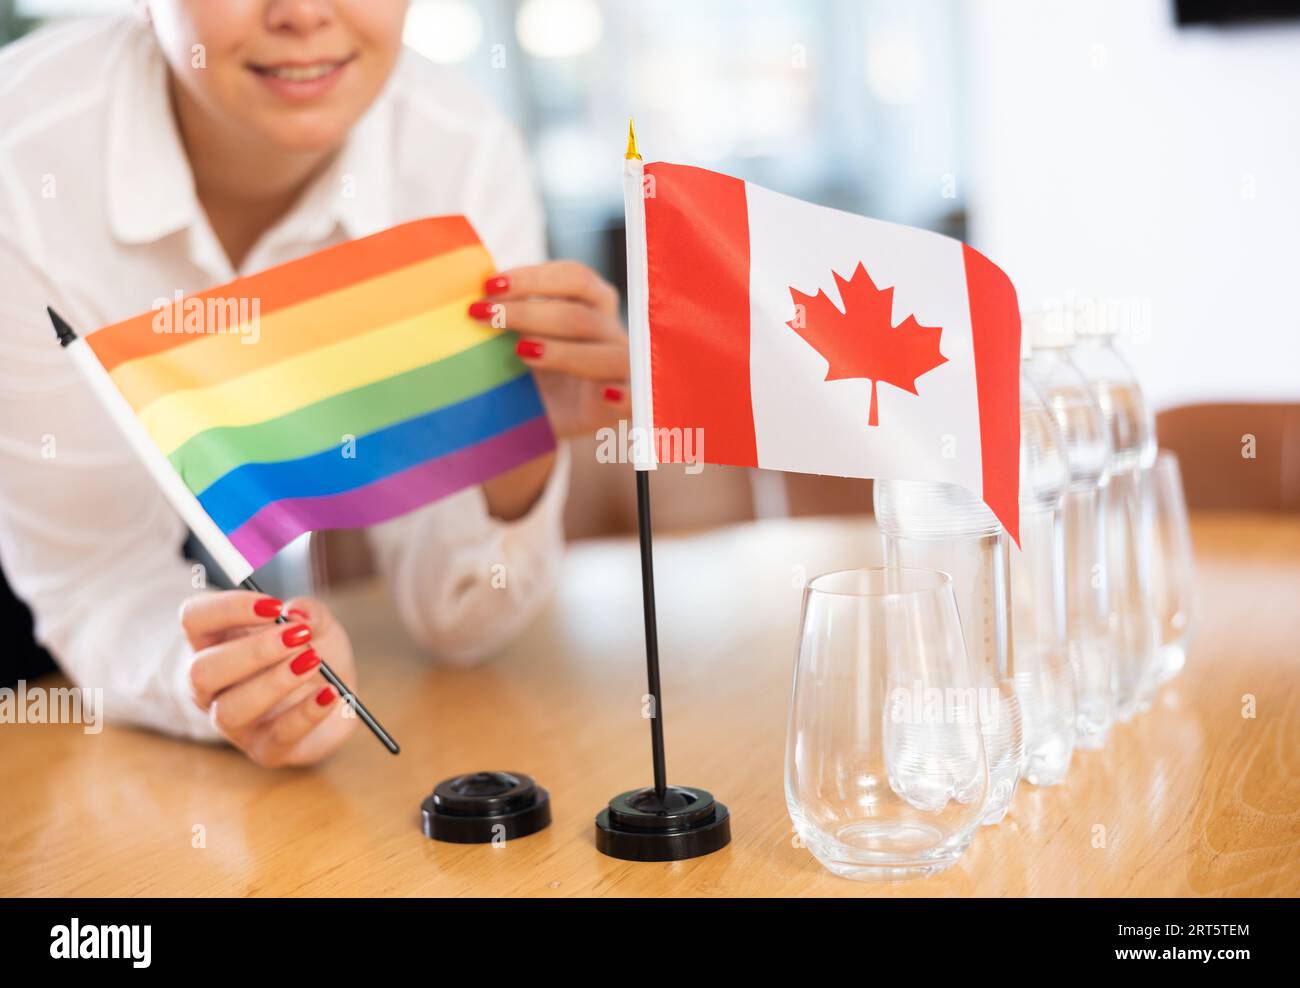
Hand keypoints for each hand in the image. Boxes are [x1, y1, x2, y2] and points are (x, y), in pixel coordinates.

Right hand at [182, 591, 356, 767]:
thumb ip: (309, 613)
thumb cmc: (312, 651)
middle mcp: (211, 686)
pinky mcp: (264, 749)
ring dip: (274, 683)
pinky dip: (306, 713)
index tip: (273, 606)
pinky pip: (277, 736)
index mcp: (213, 643)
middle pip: (201, 671)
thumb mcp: (316, 622)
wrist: (335, 693)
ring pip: (229, 711)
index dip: (228, 608)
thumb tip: (296, 614)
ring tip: (313, 662)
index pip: (194, 619)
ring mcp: (233, 723)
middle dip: (253, 652)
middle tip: (299, 637)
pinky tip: (329, 693)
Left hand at [470, 261, 630, 438]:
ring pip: (608, 354)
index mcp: (591, 301)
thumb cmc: (524, 367)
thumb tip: (462, 282)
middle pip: (580, 315)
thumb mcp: (510, 336)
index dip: (533, 278)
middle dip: (529, 313)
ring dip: (564, 352)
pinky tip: (604, 394)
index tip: (488, 285)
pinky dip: (626, 394)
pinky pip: (638, 397)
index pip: (573, 277)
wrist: (535, 421)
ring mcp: (622, 367)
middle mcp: (610, 329)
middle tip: (484, 317)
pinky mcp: (624, 406)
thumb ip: (502, 310)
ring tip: (521, 353)